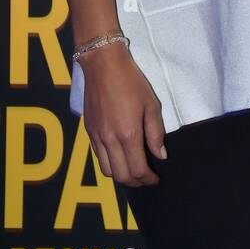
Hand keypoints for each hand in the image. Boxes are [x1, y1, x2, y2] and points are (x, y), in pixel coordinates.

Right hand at [80, 43, 166, 185]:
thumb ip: (155, 133)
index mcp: (128, 134)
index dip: (148, 179)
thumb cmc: (131, 82)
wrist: (103, 66)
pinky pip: (98, 157)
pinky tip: (120, 156)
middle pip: (121, 176)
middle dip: (136, 182)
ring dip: (121, 176)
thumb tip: (160, 156)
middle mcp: (110, 140)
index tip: (156, 179)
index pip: (137, 170)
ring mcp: (97, 137)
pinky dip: (110, 164)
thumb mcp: (151, 105)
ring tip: (133, 169)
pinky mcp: (89, 132)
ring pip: (107, 171)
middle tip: (146, 178)